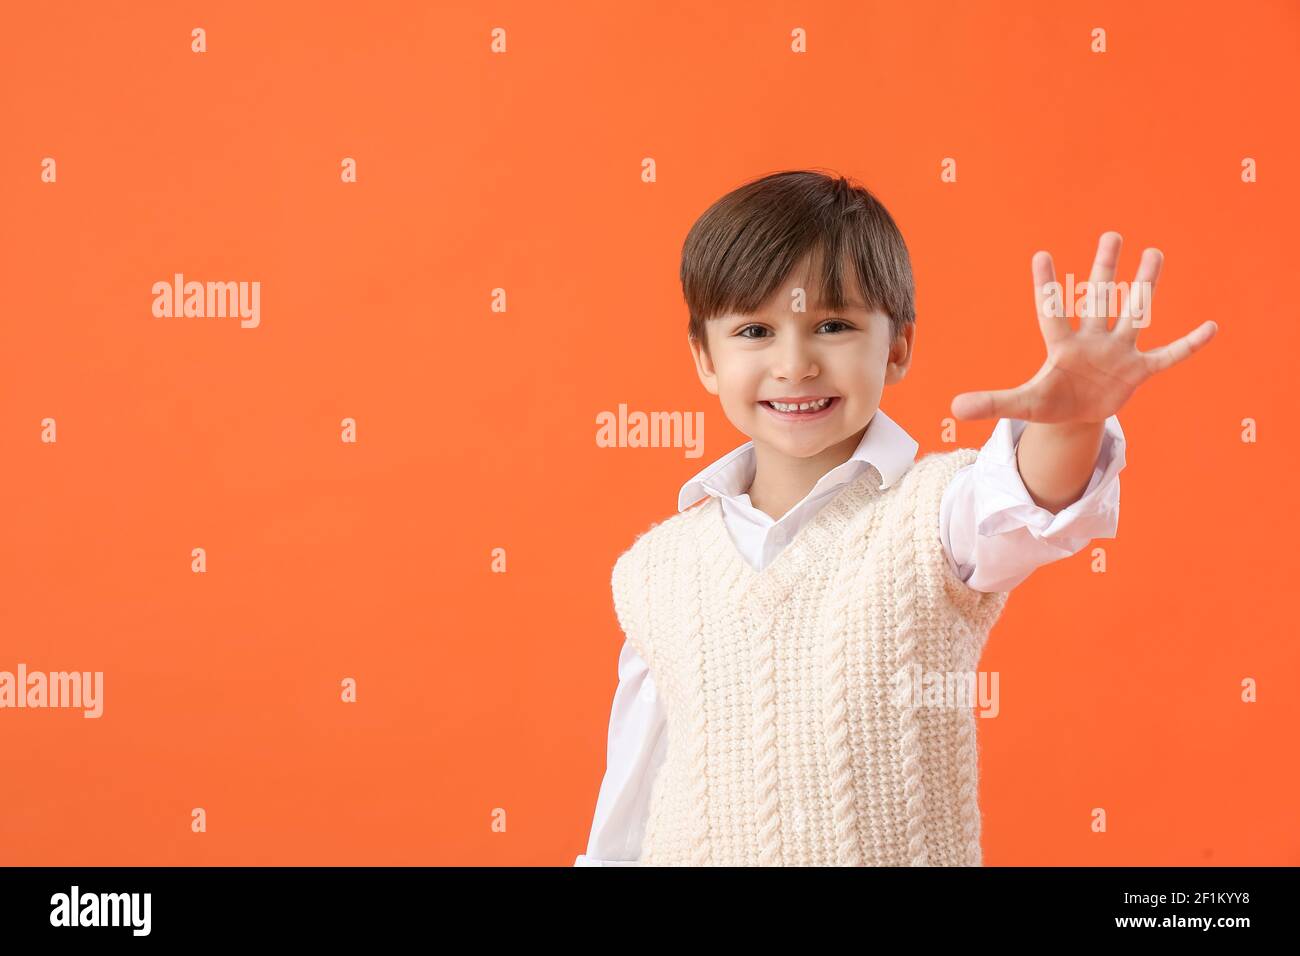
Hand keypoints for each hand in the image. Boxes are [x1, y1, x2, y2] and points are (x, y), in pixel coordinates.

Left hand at [950, 232, 1216, 422]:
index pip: (1052, 310)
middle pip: (1098, 299)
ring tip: (1155, 253)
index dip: (1046, 286)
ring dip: (1144, 287)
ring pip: (1134, 314)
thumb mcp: (1021, 405)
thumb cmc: (1049, 402)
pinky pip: (1168, 356)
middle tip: (1111, 234)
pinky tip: (1211, 327)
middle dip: (1105, 269)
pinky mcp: (1138, 370)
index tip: (1040, 255)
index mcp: (1062, 346)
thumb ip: (991, 403)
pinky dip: (1188, 345)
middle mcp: (1092, 341)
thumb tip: (953, 408)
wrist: (1076, 415)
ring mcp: (1118, 353)